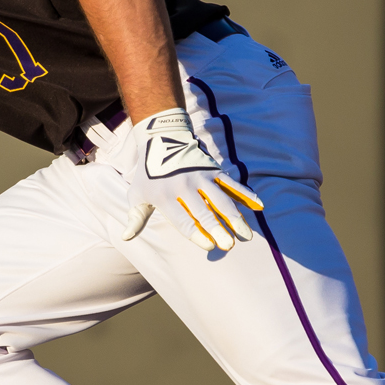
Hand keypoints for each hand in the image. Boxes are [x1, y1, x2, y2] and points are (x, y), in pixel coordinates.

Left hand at [120, 108, 263, 250]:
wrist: (162, 138)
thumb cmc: (148, 173)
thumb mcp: (137, 193)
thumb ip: (135, 217)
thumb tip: (126, 237)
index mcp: (165, 196)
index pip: (183, 220)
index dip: (197, 234)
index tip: (209, 246)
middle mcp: (184, 186)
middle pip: (204, 211)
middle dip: (218, 229)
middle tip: (230, 245)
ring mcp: (201, 177)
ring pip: (221, 199)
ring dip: (235, 217)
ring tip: (245, 234)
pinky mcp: (213, 169)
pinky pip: (232, 184)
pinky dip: (245, 195)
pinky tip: (258, 206)